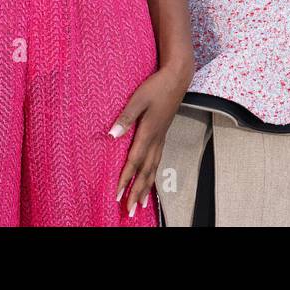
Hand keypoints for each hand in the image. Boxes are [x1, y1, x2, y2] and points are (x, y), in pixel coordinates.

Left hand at [113, 64, 191, 218]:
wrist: (177, 78)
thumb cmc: (156, 86)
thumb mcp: (138, 99)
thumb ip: (125, 117)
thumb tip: (112, 134)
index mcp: (149, 132)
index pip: (134, 161)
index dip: (126, 179)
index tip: (118, 195)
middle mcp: (156, 139)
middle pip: (146, 172)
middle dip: (137, 192)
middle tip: (130, 211)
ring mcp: (161, 137)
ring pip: (154, 168)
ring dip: (146, 187)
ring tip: (141, 204)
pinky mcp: (163, 133)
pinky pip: (158, 160)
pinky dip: (153, 174)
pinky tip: (150, 179)